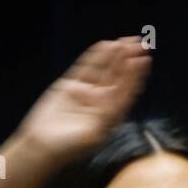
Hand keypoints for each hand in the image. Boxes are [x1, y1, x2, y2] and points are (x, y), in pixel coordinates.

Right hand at [16, 37, 151, 161]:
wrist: (42, 145)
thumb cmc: (70, 146)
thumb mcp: (95, 133)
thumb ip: (108, 113)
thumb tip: (119, 93)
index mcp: (111, 115)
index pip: (127, 91)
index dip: (136, 75)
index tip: (144, 60)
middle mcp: (100, 103)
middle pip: (118, 77)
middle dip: (128, 60)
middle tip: (139, 43)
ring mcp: (85, 93)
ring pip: (103, 70)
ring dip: (113, 56)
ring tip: (123, 41)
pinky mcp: (70, 86)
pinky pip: (84, 68)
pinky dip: (94, 57)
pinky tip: (103, 46)